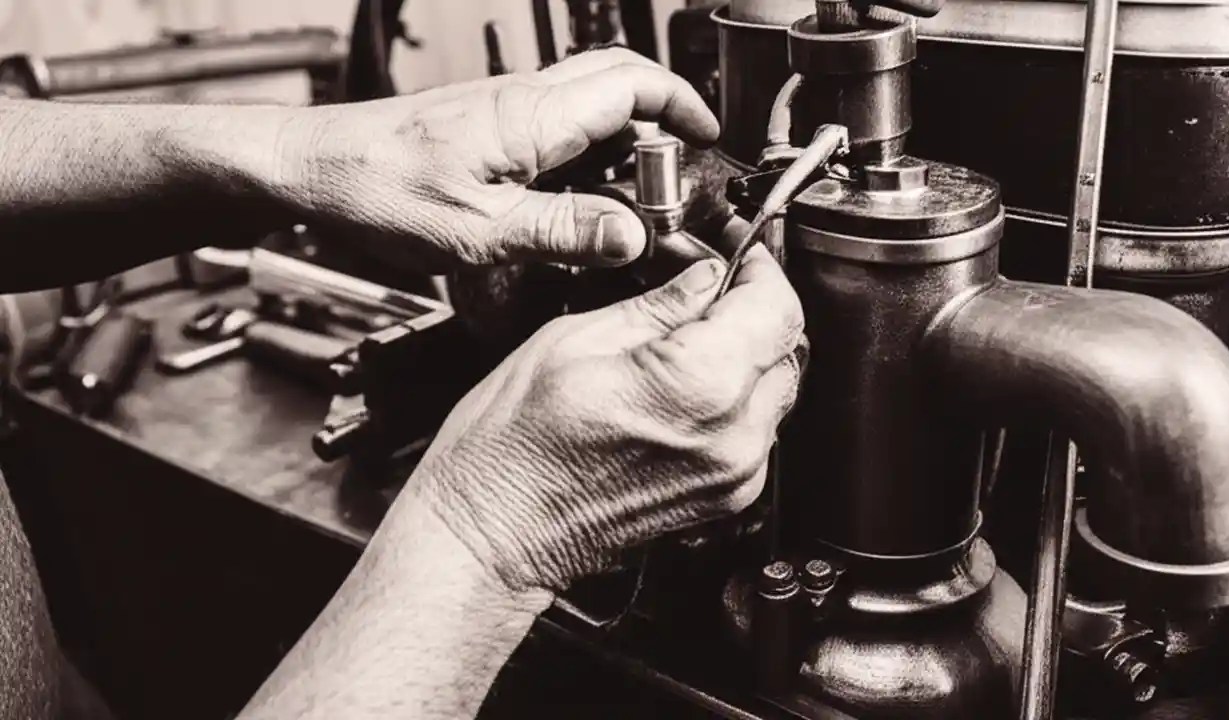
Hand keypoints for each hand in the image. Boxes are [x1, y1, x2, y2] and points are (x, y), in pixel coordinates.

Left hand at [278, 48, 718, 271]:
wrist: (308, 168)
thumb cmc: (373, 189)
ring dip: (624, 132)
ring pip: (586, 99)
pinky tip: (579, 193)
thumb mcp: (478, 231)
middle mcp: (521, 100)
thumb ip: (563, 232)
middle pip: (617, 79)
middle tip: (684, 159)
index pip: (633, 86)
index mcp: (531, 116)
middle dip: (664, 111)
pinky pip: (553, 122)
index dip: (682, 107)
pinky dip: (585, 148)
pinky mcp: (482, 125)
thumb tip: (632, 236)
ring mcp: (501, 109)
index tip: (710, 137)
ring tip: (638, 188)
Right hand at [407, 246, 803, 595]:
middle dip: (752, 309)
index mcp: (699, 385)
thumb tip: (702, 277)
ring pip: (776, 387)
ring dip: (745, 353)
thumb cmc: (514, 449)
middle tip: (705, 288)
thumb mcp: (576, 340)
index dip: (761, 267)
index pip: (777, 307)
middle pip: (785, 346)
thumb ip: (658, 305)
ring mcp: (734, 472)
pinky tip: (682, 386)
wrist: (497, 531)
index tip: (740, 252)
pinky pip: (756, 427)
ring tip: (685, 340)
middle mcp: (732, 435)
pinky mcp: (726, 495)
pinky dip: (735, 396)